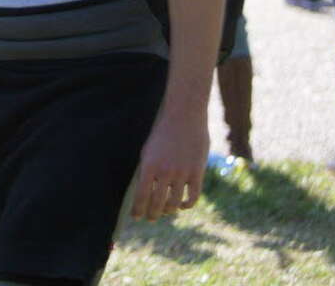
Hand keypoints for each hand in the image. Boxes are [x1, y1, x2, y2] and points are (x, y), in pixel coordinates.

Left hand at [130, 106, 207, 220]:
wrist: (184, 116)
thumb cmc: (163, 133)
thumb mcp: (148, 150)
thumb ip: (147, 171)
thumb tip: (144, 193)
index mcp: (149, 165)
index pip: (141, 196)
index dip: (138, 210)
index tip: (136, 217)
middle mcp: (165, 171)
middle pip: (157, 203)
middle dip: (152, 214)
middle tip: (151, 218)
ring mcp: (182, 173)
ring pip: (174, 204)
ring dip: (168, 211)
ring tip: (165, 212)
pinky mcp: (197, 173)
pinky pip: (192, 198)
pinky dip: (186, 206)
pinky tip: (181, 205)